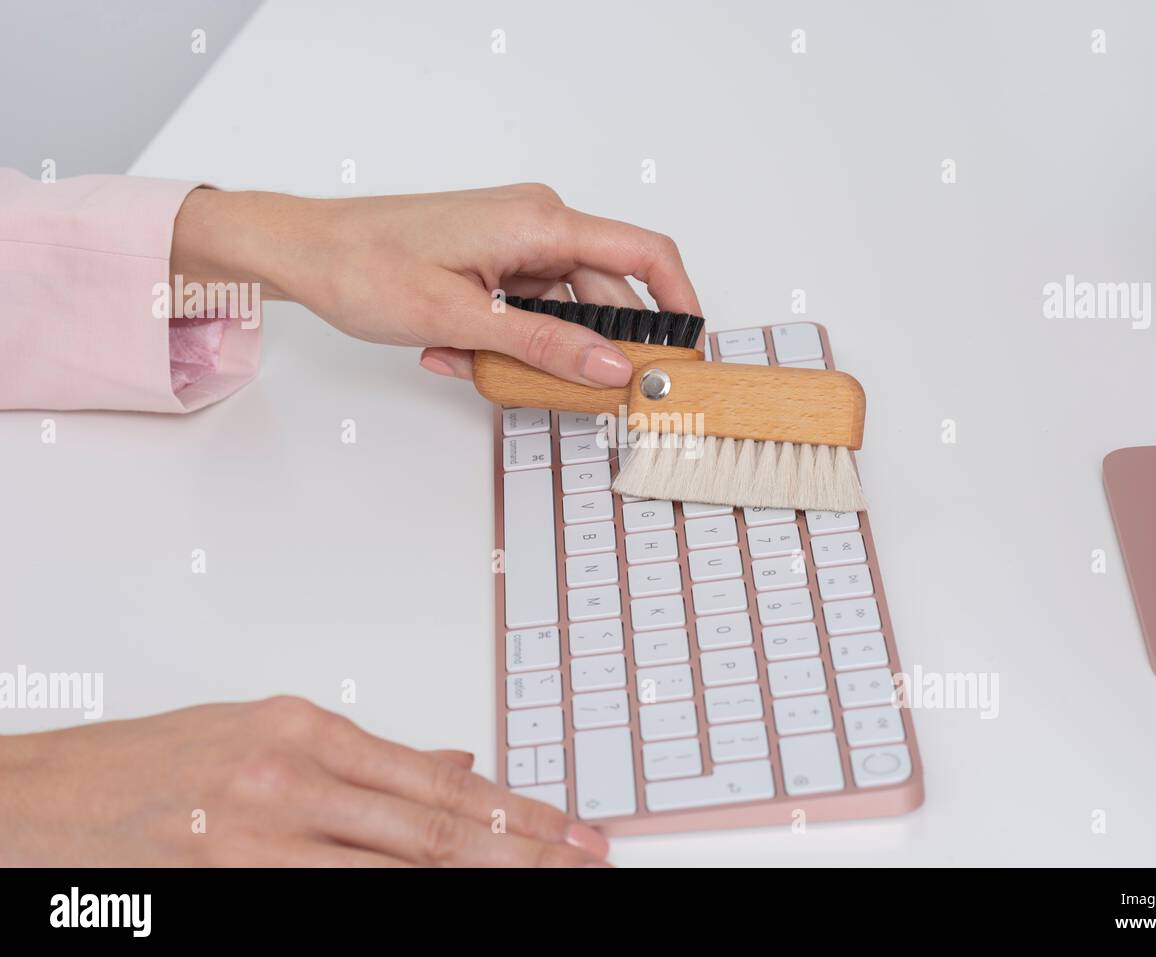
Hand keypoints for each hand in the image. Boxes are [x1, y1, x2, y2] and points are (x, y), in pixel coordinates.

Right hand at [0, 696, 609, 866]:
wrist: (41, 803)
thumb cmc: (150, 764)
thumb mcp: (263, 733)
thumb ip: (364, 758)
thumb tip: (457, 761)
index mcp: (307, 729)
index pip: (442, 779)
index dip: (520, 811)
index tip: (573, 832)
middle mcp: (291, 778)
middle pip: (435, 829)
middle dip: (523, 853)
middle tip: (585, 864)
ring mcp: (259, 839)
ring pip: (398, 872)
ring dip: (476, 884)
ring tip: (540, 887)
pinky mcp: (229, 884)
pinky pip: (334, 905)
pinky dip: (397, 909)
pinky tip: (445, 909)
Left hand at [170, 183, 700, 386]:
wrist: (304, 250)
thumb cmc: (366, 264)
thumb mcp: (462, 318)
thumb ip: (545, 346)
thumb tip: (612, 369)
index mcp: (540, 221)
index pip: (643, 254)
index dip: (680, 303)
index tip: (690, 353)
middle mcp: (537, 225)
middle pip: (605, 296)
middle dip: (594, 350)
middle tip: (587, 400)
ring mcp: (516, 244)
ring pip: (564, 312)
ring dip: (534, 352)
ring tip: (477, 366)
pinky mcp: (496, 263)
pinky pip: (529, 312)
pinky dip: (506, 342)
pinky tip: (458, 354)